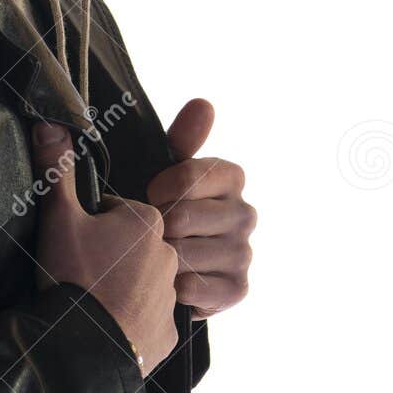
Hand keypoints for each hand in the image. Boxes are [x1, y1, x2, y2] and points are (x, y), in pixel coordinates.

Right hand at [31, 123, 177, 375]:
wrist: (84, 347)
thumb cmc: (72, 277)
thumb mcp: (59, 219)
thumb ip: (57, 171)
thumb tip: (50, 125)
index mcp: (146, 221)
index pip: (119, 213)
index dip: (92, 227)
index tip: (76, 246)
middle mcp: (168, 254)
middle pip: (133, 247)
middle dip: (112, 255)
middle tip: (80, 273)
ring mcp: (171, 294)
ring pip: (143, 281)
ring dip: (122, 287)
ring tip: (91, 300)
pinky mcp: (168, 331)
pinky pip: (148, 318)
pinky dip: (130, 320)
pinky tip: (106, 326)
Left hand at [145, 99, 255, 320]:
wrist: (164, 269)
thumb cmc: (163, 210)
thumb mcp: (167, 173)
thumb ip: (182, 139)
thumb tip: (203, 103)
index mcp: (230, 177)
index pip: (189, 174)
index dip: (159, 188)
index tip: (148, 195)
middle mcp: (245, 213)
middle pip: (182, 218)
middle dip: (155, 227)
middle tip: (147, 232)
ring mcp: (244, 252)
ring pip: (184, 255)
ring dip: (160, 260)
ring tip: (153, 258)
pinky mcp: (238, 288)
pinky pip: (195, 288)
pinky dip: (173, 288)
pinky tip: (168, 283)